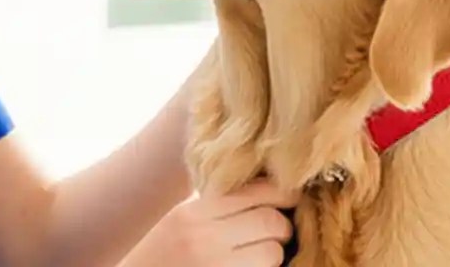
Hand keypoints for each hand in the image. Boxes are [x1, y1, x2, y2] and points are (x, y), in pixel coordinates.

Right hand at [120, 179, 297, 266]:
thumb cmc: (161, 256)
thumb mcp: (180, 221)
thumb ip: (216, 206)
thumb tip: (270, 190)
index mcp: (193, 213)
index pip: (256, 191)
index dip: (281, 194)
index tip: (289, 198)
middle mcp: (205, 238)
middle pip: (271, 221)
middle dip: (281, 227)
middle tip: (277, 231)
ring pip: (273, 254)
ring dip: (273, 255)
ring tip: (257, 255)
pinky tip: (248, 266)